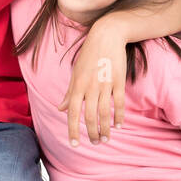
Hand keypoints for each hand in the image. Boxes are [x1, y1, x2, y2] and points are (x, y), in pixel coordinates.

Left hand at [58, 21, 125, 144]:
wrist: (106, 36)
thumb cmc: (88, 55)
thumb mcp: (75, 72)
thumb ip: (69, 93)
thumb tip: (61, 109)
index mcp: (77, 85)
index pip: (73, 113)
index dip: (72, 130)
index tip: (74, 144)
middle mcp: (90, 87)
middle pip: (90, 116)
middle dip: (92, 133)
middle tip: (95, 143)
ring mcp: (105, 84)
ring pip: (105, 112)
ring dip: (105, 128)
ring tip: (105, 139)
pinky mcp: (118, 81)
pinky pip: (119, 102)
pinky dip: (119, 116)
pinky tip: (118, 125)